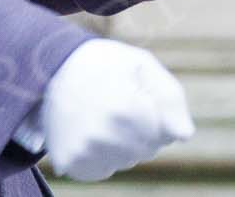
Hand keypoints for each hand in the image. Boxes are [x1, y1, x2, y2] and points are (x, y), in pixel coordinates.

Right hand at [35, 39, 193, 181]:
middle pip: (147, 149)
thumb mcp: (141, 64)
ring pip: (127, 160)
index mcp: (126, 109)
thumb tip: (184, 135)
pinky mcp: (71, 163)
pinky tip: (89, 131)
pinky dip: (102, 154)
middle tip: (114, 102)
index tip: (131, 91)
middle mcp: (103, 136)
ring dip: (121, 143)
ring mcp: (85, 153)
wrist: (50, 67)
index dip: (152, 110)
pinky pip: (104, 169)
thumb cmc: (103, 64)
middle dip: (140, 129)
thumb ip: (170, 97)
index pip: (165, 132)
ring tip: (100, 115)